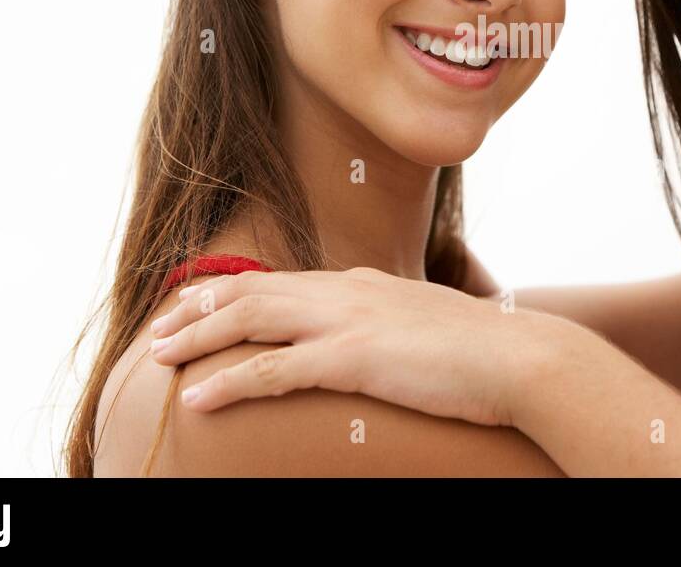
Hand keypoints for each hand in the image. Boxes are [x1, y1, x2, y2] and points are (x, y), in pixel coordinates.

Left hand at [147, 267, 570, 425]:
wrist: (521, 357)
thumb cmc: (484, 352)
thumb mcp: (428, 326)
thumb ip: (393, 325)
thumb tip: (379, 341)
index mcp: (363, 283)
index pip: (282, 281)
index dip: (233, 293)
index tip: (199, 306)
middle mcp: (346, 290)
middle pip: (252, 290)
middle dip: (199, 307)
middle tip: (160, 329)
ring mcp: (347, 321)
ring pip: (250, 319)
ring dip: (197, 336)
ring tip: (159, 355)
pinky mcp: (352, 357)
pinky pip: (272, 370)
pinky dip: (228, 382)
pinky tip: (198, 398)